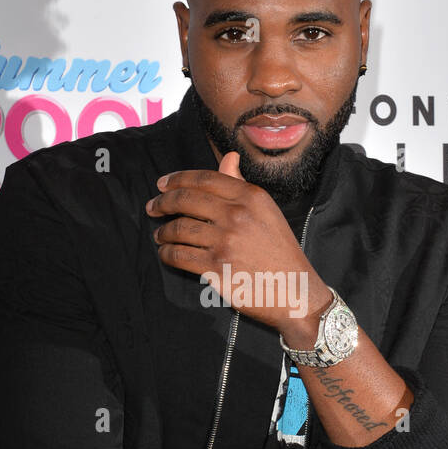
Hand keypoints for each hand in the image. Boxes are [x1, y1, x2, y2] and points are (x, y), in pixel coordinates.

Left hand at [145, 152, 331, 330]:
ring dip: (162, 232)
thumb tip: (228, 158)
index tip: (162, 184)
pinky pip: (179, 255)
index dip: (177, 179)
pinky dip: (167, 253)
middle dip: (162, 202)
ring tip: (159, 235)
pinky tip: (166, 253)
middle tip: (153, 207)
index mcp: (251, 197)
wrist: (294, 290)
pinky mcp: (216, 268)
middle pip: (185, 200)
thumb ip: (241, 185)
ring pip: (178, 229)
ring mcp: (225, 242)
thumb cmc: (279, 250)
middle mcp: (237, 215)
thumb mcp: (267, 211)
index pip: (204, 179)